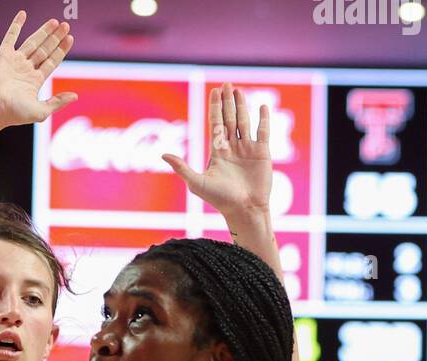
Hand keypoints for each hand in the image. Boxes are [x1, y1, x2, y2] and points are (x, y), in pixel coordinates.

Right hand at [0, 11, 76, 130]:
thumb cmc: (14, 113)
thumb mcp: (41, 111)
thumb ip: (58, 102)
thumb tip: (75, 97)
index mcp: (34, 81)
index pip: (51, 61)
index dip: (61, 50)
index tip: (70, 38)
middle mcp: (25, 69)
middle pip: (44, 49)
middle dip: (55, 38)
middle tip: (66, 26)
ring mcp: (14, 61)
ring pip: (32, 41)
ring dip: (43, 31)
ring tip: (55, 21)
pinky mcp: (3, 54)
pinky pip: (10, 36)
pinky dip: (16, 24)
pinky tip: (23, 14)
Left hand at [163, 84, 271, 217]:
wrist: (245, 210)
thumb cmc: (221, 200)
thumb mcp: (197, 183)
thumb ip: (181, 168)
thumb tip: (162, 154)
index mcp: (218, 152)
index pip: (216, 124)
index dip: (215, 107)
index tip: (214, 91)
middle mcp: (233, 148)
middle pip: (230, 119)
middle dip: (227, 102)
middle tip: (226, 84)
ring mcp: (248, 149)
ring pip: (244, 122)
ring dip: (242, 106)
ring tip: (239, 90)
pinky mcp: (263, 153)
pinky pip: (263, 131)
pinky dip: (263, 119)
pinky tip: (261, 106)